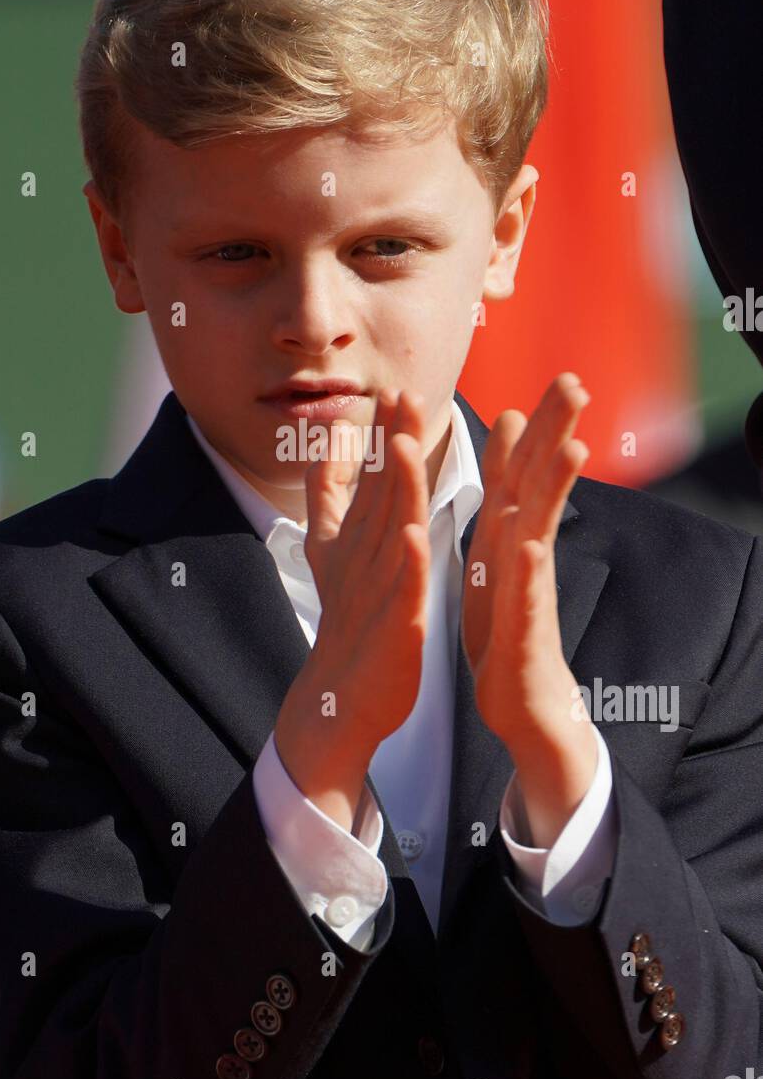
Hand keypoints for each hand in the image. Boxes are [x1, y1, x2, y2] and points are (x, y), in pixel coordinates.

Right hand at [274, 388, 431, 827]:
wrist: (339, 694)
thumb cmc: (347, 616)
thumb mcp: (329, 546)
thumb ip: (328, 490)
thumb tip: (330, 437)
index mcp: (356, 537)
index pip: (373, 477)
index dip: (382, 433)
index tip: (395, 388)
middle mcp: (364, 557)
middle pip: (382, 492)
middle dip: (392, 442)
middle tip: (403, 393)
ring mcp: (377, 589)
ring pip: (391, 531)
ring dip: (398, 489)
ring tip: (405, 445)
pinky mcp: (393, 625)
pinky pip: (401, 590)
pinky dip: (407, 563)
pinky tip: (415, 536)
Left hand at [461, 372, 597, 845]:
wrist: (522, 701)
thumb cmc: (507, 623)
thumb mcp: (499, 556)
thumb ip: (504, 503)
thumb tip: (508, 447)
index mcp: (510, 536)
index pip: (527, 471)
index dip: (542, 426)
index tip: (560, 377)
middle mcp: (525, 554)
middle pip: (544, 485)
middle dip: (560, 435)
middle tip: (579, 385)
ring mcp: (527, 590)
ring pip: (541, 531)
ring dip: (554, 491)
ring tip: (573, 448)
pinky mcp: (521, 630)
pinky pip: (524, 597)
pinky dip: (527, 571)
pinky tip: (532, 547)